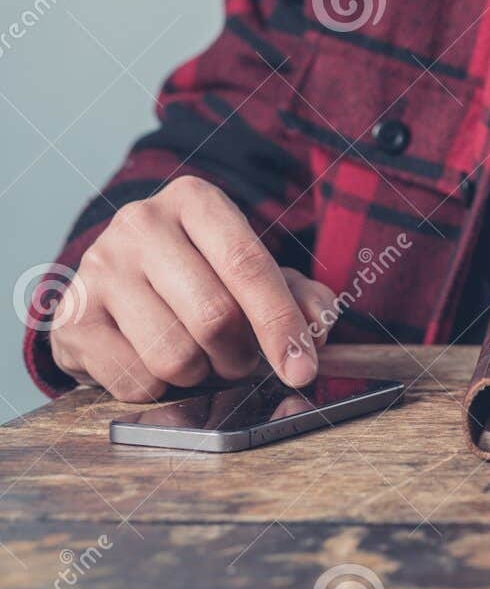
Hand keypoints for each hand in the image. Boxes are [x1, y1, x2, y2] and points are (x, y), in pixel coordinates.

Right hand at [47, 177, 338, 401]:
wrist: (116, 280)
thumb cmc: (201, 275)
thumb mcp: (256, 272)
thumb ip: (301, 296)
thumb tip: (318, 327)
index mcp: (196, 201)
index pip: (249, 265)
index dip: (282, 325)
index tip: (303, 369)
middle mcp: (141, 223)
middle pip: (214, 316)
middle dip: (241, 355)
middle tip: (240, 358)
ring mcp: (99, 267)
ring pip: (173, 354)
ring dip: (200, 374)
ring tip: (198, 357)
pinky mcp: (71, 315)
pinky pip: (133, 379)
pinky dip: (158, 388)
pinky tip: (154, 363)